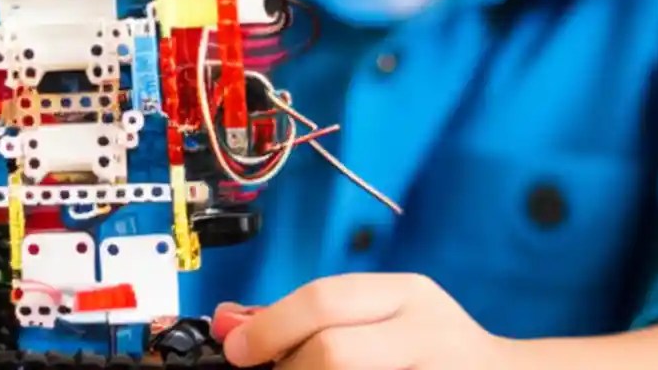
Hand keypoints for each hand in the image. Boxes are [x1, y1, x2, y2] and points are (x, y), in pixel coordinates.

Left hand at [216, 273, 514, 368]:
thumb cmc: (428, 349)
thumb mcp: (379, 315)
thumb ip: (309, 316)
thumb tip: (230, 323)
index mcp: (408, 295)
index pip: (326, 300)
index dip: (271, 327)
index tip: (238, 351)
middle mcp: (426, 332)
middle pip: (333, 350)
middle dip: (288, 365)